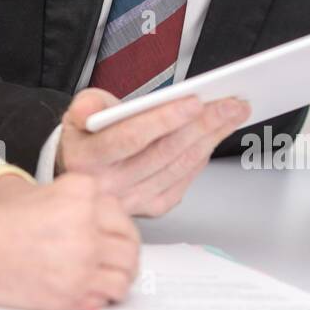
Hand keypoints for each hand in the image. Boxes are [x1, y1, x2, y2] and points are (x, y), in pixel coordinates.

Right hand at [0, 173, 139, 309]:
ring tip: (109, 273)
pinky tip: (97, 287)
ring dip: (122, 272)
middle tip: (117, 255)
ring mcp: (85, 256)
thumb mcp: (40, 192)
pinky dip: (110, 291)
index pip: (118, 209)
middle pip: (129, 238)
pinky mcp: (78, 288)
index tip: (111, 232)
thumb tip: (101, 217)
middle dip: (125, 248)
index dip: (114, 224)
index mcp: (80, 192)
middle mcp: (88, 222)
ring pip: (128, 267)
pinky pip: (113, 291)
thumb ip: (75, 200)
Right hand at [55, 88, 249, 216]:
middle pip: (163, 153)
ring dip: (211, 138)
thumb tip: (90, 109)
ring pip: (178, 167)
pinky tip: (213, 138)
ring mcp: (132, 200)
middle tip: (229, 104)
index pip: (130, 138)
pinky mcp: (150, 207)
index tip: (193, 101)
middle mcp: (109, 185)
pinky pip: (183, 182)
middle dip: (202, 125)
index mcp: (88, 158)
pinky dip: (202, 158)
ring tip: (232, 114)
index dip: (164, 120)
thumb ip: (86, 105)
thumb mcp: (78, 113)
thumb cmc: (87, 138)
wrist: (84, 171)